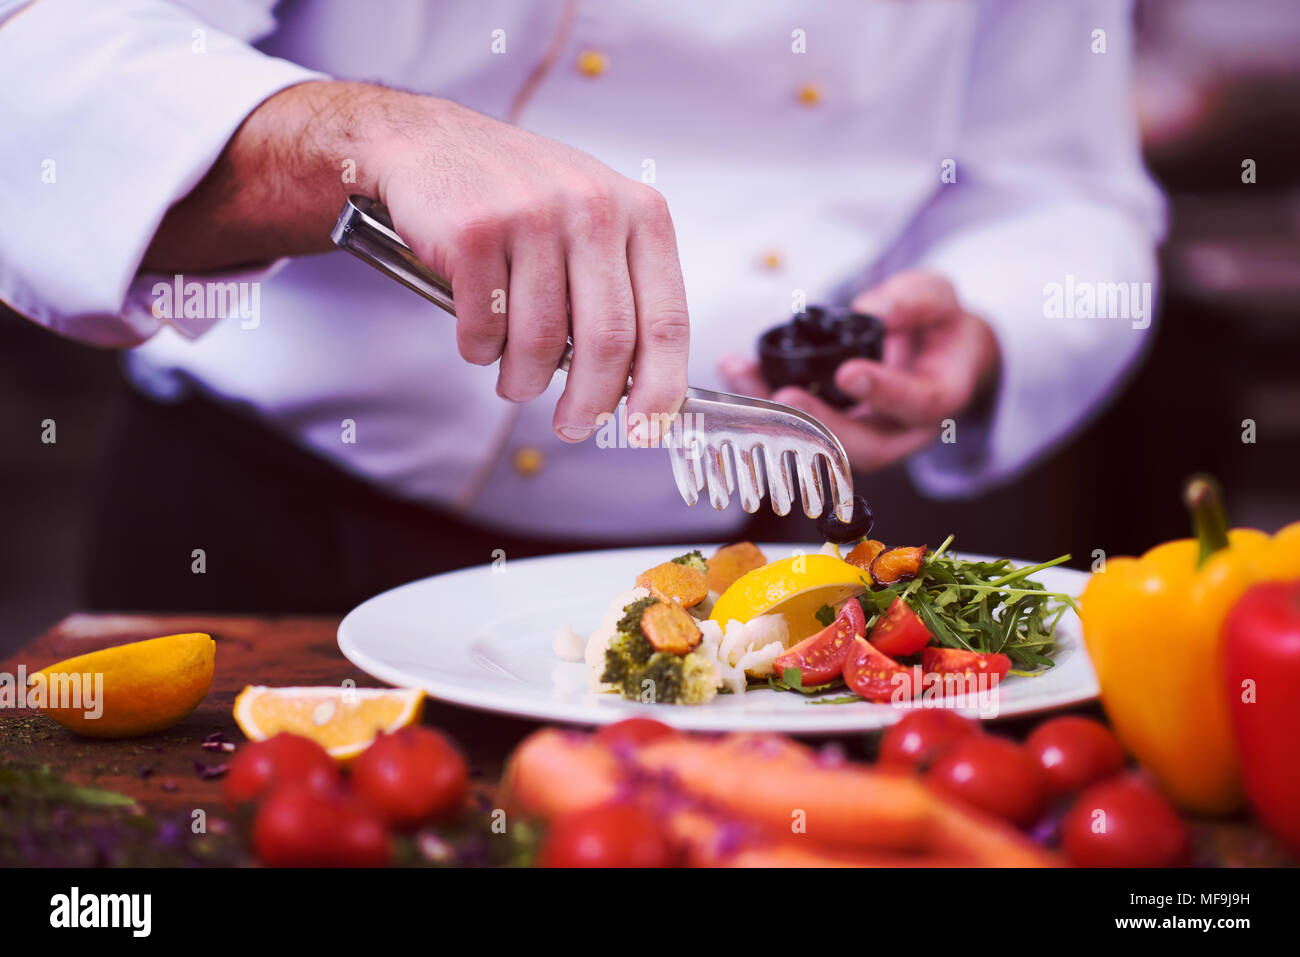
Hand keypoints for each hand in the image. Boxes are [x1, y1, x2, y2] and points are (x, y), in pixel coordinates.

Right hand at [374, 95, 687, 443]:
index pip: (667, 320)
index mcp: (640, 213)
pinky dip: (480, 351)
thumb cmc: (520, 197)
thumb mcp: (593, 223)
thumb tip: (636, 386)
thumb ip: (621, 292)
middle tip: (573, 428)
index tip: (646, 430)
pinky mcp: (475, 231)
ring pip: (542, 343)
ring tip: (515, 378)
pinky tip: (479, 336)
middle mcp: (593, 208)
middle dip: (590, 403)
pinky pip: (484, 329)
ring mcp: (533, 216)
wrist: (429, 145)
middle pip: (608, 342)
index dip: (661, 388)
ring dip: (524, 379)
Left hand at [719, 270, 999, 471]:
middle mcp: (903, 430)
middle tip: (783, 394)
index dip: (883, 392)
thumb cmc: (938, 326)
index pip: (917, 404)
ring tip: (742, 375)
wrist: (933, 352)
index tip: (847, 373)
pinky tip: (739, 373)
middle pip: (864, 445)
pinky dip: (765, 403)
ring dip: (777, 416)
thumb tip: (874, 309)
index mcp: (939, 397)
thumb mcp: (939, 298)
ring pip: (823, 445)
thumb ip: (915, 301)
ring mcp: (865, 436)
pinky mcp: (833, 431)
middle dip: (818, 423)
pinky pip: (799, 429)